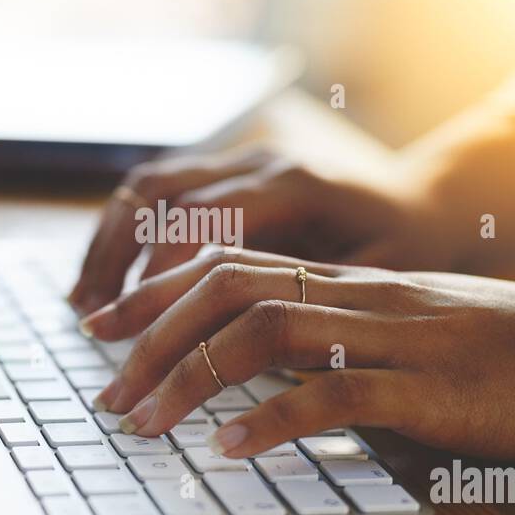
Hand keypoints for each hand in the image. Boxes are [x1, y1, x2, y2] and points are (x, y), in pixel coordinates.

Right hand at [67, 147, 457, 314]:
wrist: (429, 199)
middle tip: (94, 327)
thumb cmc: (410, 247)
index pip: (202, 224)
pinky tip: (113, 282)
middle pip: (158, 196)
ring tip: (86, 306)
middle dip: (117, 263)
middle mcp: (257, 162)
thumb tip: (249, 354)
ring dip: (111, 245)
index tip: (138, 340)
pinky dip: (127, 235)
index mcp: (293, 185)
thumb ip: (316, 305)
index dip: (163, 281)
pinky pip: (160, 192)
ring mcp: (240, 160)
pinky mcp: (231, 173)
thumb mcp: (379, 280)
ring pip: (148, 187)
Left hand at [81, 249, 514, 464]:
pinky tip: (229, 450)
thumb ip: (357, 347)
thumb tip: (288, 383)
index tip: (109, 329)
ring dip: (188, 378)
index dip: (160, 295)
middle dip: (151, 336)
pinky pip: (332, 395)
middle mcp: (363, 298)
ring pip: (263, 334)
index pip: (235, 266)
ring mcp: (395, 338)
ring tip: (140, 421)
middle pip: (229, 289)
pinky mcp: (430, 389)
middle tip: (103, 384)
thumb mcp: (425, 337)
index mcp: (358, 283)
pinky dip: (269, 422)